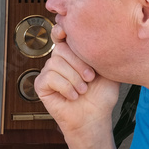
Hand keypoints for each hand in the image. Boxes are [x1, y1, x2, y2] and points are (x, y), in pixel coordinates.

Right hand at [34, 24, 119, 139]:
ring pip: (55, 63)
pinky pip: (50, 78)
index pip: (61, 34)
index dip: (61, 30)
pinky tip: (73, 96)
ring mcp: (48, 72)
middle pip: (61, 49)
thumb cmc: (101, 95)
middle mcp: (58, 60)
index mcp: (72, 53)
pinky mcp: (41, 86)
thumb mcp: (108, 69)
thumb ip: (103, 52)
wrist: (95, 117)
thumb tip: (106, 34)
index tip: (67, 32)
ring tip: (83, 90)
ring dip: (74, 78)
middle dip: (78, 64)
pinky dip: (65, 87)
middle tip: (90, 78)